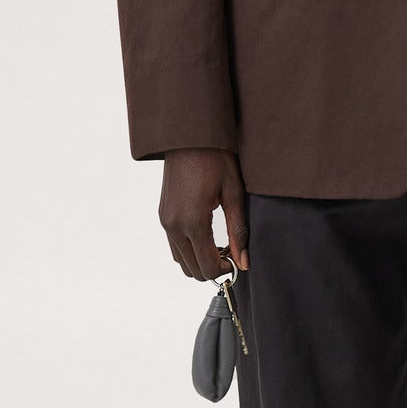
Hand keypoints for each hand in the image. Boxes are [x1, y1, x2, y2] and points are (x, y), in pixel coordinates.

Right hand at [159, 148, 247, 279]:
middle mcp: (174, 225)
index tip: (238, 261)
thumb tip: (244, 263)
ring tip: (220, 244)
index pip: (207, 267)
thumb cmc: (217, 159)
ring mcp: (165, 221)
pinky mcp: (162, 215)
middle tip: (231, 252)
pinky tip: (207, 236)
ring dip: (200, 260)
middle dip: (213, 268)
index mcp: (193, 221)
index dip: (225, 271)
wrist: (189, 136)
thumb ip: (239, 232)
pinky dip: (189, 250)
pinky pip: (174, 246)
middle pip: (193, 270)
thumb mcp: (234, 193)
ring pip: (181, 261)